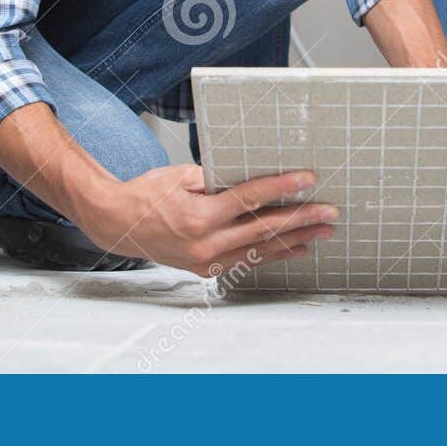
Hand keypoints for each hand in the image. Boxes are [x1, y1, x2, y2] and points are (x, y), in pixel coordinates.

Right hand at [77, 164, 336, 276]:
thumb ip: (218, 180)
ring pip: (260, 250)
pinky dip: (273, 254)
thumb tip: (254, 176)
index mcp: (198, 216)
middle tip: (328, 213)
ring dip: (295, 240)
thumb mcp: (181, 176)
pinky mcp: (206, 269)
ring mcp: (206, 260)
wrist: (118, 224)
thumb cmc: (147, 195)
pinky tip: (296, 249)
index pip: (250, 199)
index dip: (281, 188)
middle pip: (263, 229)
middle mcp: (204, 243)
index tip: (307, 180)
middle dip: (300, 220)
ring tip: (322, 232)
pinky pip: (247, 261)